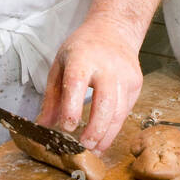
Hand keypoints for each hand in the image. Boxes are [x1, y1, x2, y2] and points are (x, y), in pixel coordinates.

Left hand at [37, 13, 143, 153]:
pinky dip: (115, 128)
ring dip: (107, 135)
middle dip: (95, 129)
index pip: (77, 84)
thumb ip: (52, 96)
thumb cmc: (83, 49)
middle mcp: (107, 67)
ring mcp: (125, 75)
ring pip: (119, 111)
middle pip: (105, 102)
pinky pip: (126, 111)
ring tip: (94, 149)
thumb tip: (43, 125)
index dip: (72, 107)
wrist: (114, 31)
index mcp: (82, 58)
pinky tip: (104, 138)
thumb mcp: (60, 64)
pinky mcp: (136, 84)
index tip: (67, 127)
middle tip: (83, 147)